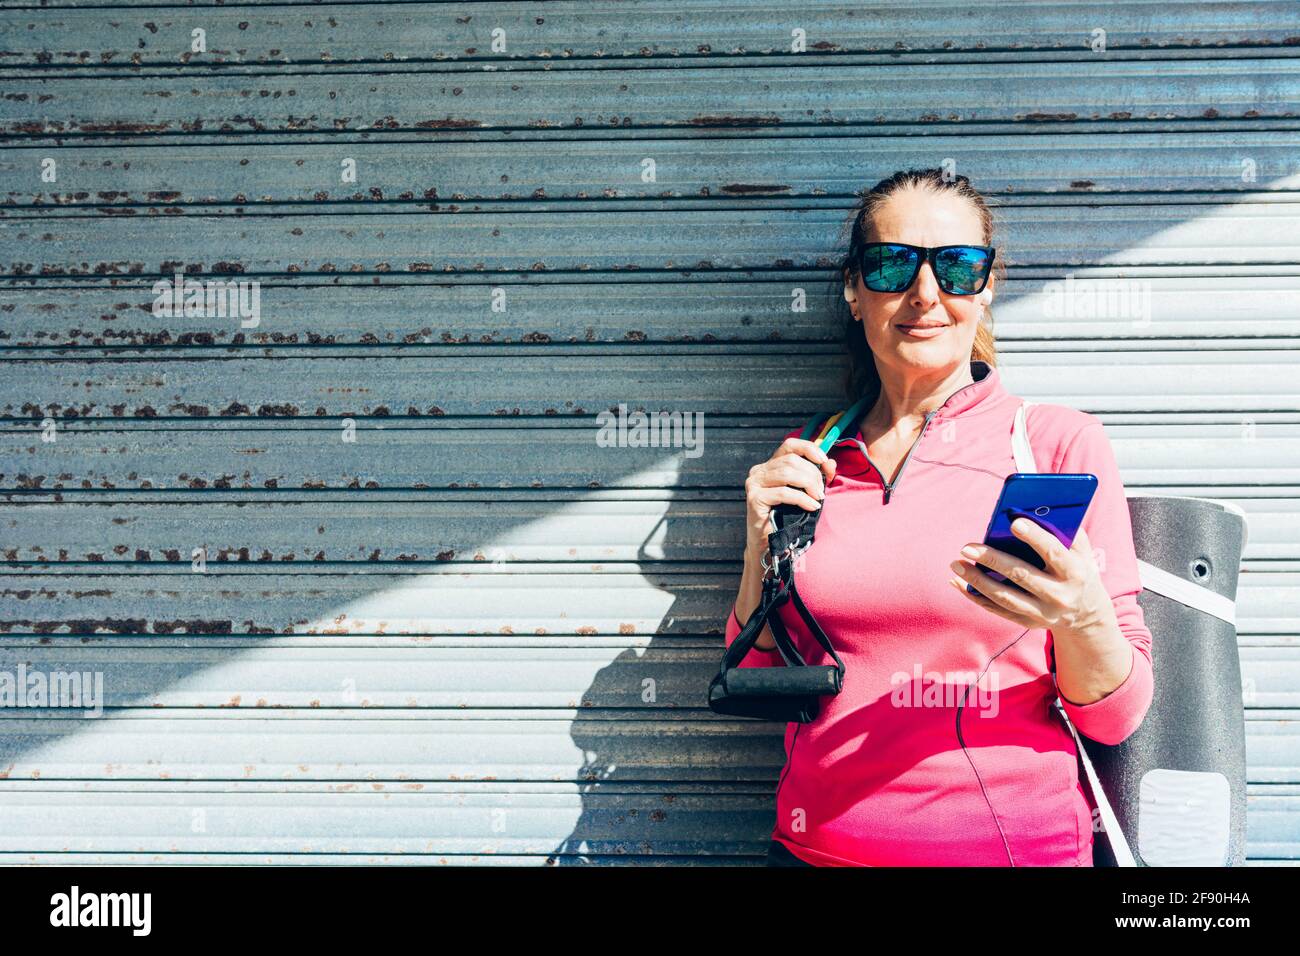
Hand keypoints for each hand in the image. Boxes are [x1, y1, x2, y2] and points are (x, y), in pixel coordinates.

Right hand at [743, 437, 836, 552]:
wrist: (770, 545)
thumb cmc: (787, 518)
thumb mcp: (804, 493)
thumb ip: (816, 477)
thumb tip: (831, 462)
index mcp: (770, 465)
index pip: (789, 445)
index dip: (809, 449)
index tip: (824, 462)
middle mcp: (759, 471)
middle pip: (791, 460)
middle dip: (812, 474)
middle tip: (821, 492)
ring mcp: (754, 484)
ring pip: (787, 473)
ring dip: (809, 485)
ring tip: (818, 499)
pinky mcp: (754, 499)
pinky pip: (784, 492)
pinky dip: (802, 499)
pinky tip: (811, 507)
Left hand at [947, 519, 1117, 638]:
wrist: (1087, 614)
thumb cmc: (1077, 568)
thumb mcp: (1080, 550)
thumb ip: (1063, 527)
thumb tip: (1035, 503)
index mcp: (1075, 572)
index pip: (1054, 553)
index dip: (1035, 538)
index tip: (1014, 522)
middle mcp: (1060, 595)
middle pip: (1022, 576)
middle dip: (993, 560)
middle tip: (967, 547)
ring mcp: (1043, 613)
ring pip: (1005, 597)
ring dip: (977, 581)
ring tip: (956, 564)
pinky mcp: (1028, 622)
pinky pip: (997, 610)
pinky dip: (976, 596)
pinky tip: (958, 582)